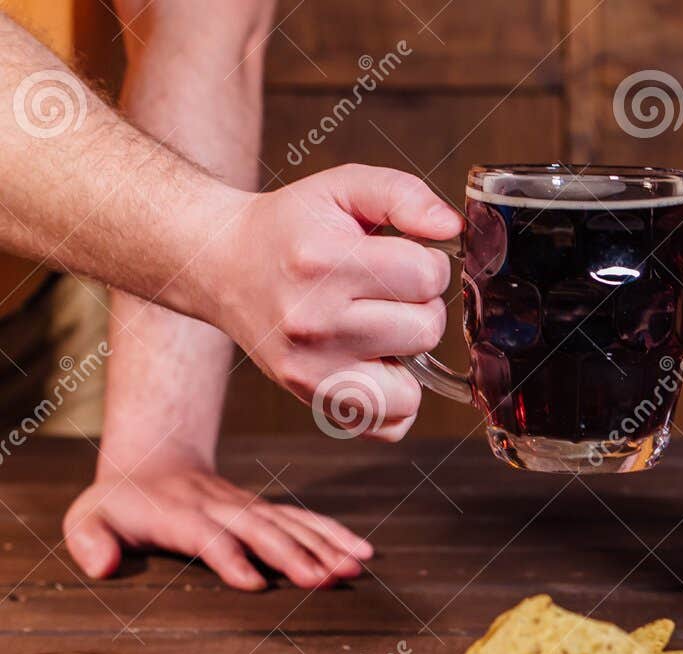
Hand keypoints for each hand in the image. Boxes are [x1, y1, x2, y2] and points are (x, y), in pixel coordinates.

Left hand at [64, 464, 373, 590]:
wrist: (154, 461)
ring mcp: (248, 508)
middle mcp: (220, 508)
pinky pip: (305, 521)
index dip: (229, 558)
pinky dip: (335, 534)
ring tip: (355, 568)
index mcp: (178, 515)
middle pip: (261, 531)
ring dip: (326, 546)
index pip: (207, 536)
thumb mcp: (86, 516)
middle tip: (323, 580)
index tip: (254, 584)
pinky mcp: (267, 512)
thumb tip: (102, 568)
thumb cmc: (119, 502)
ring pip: (291, 525)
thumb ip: (89, 540)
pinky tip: (363, 552)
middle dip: (294, 555)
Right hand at [204, 164, 461, 440]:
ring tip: (378, 328)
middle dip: (420, 307)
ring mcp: (310, 367)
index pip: (427, 276)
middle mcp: (313, 321)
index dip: (427, 264)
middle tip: (386, 293)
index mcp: (324, 262)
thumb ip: (403, 194)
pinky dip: (393, 401)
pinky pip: (389, 425)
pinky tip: (373, 364)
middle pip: (426, 330)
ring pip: (413, 386)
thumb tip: (450, 227)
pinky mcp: (311, 397)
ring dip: (408, 356)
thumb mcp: (343, 188)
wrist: (222, 263)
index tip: (400, 259)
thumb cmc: (291, 228)